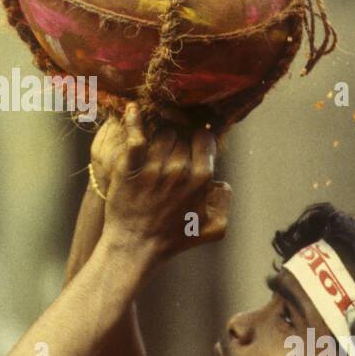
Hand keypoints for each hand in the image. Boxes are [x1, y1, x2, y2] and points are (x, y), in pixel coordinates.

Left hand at [100, 103, 230, 260]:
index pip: (204, 140)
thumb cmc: (172, 240)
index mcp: (200, 179)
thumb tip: (222, 185)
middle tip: (173, 145)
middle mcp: (178, 170)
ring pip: (162, 134)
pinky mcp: (130, 168)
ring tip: (156, 144)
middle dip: (180, 138)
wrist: (135, 247)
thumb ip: (224, 206)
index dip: (199, 138)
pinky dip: (134, 120)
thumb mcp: (211, 230)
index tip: (194, 139)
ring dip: (161, 135)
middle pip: (183, 136)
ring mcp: (153, 168)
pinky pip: (136, 136)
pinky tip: (132, 108)